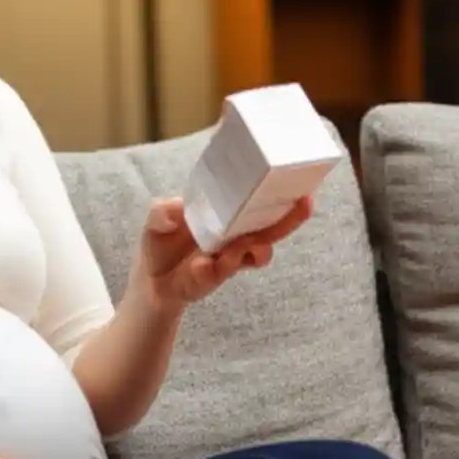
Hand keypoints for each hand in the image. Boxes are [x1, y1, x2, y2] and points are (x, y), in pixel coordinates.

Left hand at [131, 195, 313, 315]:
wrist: (153, 281)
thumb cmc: (163, 241)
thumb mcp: (156, 219)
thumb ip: (163, 211)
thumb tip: (177, 209)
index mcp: (227, 212)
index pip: (258, 198)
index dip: (280, 188)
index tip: (299, 178)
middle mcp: (238, 234)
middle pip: (274, 225)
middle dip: (291, 216)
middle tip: (305, 203)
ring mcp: (231, 256)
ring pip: (259, 251)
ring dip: (253, 246)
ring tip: (236, 247)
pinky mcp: (217, 276)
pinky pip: (224, 272)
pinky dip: (214, 268)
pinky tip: (201, 267)